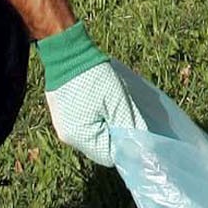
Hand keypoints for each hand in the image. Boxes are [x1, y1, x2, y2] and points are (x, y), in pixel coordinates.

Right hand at [38, 22, 143, 166]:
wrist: (68, 51)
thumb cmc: (95, 75)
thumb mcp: (120, 102)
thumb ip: (131, 128)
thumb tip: (146, 149)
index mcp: (80, 137)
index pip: (110, 156)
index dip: (125, 146)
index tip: (135, 131)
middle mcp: (67, 137)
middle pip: (100, 147)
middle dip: (115, 135)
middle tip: (124, 116)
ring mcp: (62, 126)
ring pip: (92, 137)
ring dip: (105, 127)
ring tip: (113, 108)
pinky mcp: (61, 115)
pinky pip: (82, 126)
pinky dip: (94, 119)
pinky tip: (101, 105)